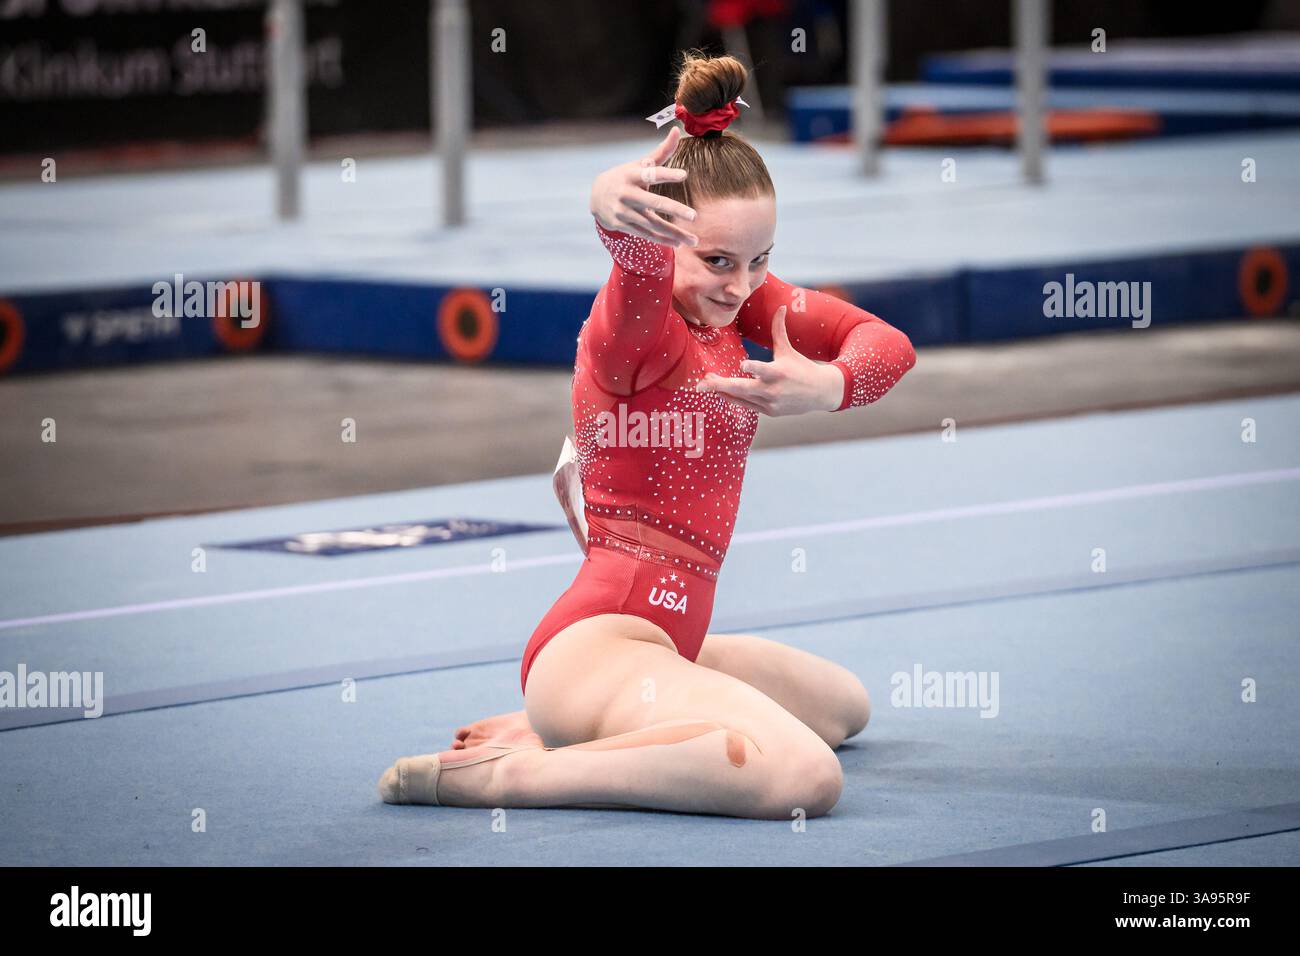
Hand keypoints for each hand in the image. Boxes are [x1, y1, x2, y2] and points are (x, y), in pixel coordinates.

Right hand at [589, 126, 698, 246]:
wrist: (596, 196)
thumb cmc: (626, 176)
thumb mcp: (639, 164)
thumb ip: (661, 151)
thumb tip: (677, 129)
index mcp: (632, 174)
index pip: (651, 173)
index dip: (666, 174)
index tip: (683, 175)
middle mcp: (627, 193)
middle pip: (654, 203)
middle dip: (674, 209)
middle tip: (694, 216)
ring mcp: (624, 211)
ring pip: (653, 224)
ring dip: (674, 233)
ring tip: (693, 240)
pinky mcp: (623, 225)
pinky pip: (646, 234)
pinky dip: (662, 240)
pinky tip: (678, 243)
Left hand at [694, 306, 844, 415]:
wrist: (821, 393)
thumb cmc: (803, 368)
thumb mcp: (789, 350)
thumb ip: (779, 330)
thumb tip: (781, 307)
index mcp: (780, 372)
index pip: (764, 370)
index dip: (753, 368)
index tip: (742, 365)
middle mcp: (773, 390)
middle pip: (744, 388)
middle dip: (722, 385)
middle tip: (703, 383)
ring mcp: (770, 403)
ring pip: (741, 398)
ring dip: (722, 391)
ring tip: (705, 385)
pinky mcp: (769, 412)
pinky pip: (747, 406)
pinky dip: (733, 399)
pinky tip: (720, 393)